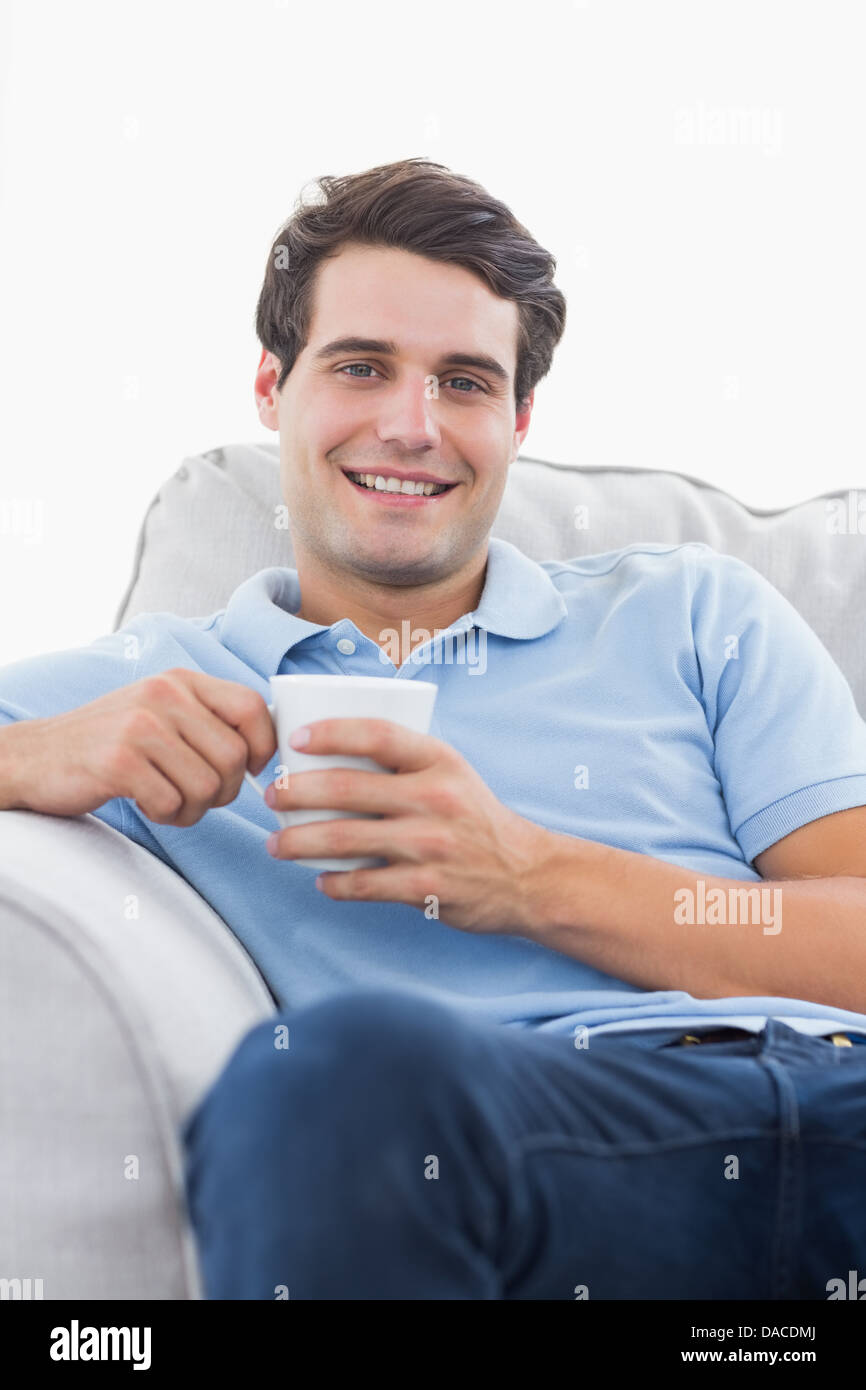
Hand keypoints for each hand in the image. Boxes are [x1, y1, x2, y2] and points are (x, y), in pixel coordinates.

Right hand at [2, 669, 275, 823]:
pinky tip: (146, 804)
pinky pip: (172, 804)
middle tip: (197, 796)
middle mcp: (164, 695)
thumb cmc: (111, 742)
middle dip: (225, 792)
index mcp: (181, 680)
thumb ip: (208, 720)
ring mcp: (140, 726)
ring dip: (194, 809)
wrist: (37, 756)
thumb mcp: (161, 712)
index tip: (250, 769)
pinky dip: (166, 815)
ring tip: (168, 800)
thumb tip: (268, 747)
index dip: (263, 746)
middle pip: (234, 758)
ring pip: (208, 787)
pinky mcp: (119, 761)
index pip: (252, 707)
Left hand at [263, 717, 550, 933]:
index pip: (379, 735)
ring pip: (345, 840)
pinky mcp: (427, 887)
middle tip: (271, 795)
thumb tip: (330, 753)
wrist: (527, 874)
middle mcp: (436, 798)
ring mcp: (431, 845)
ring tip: (276, 844)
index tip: (296, 738)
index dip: (332, 732)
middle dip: (296, 792)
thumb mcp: (451, 773)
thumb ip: (404, 761)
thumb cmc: (475, 817)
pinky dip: (335, 884)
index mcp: (440, 761)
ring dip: (299, 842)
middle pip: (348, 789)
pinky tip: (321, 880)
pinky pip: (365, 885)